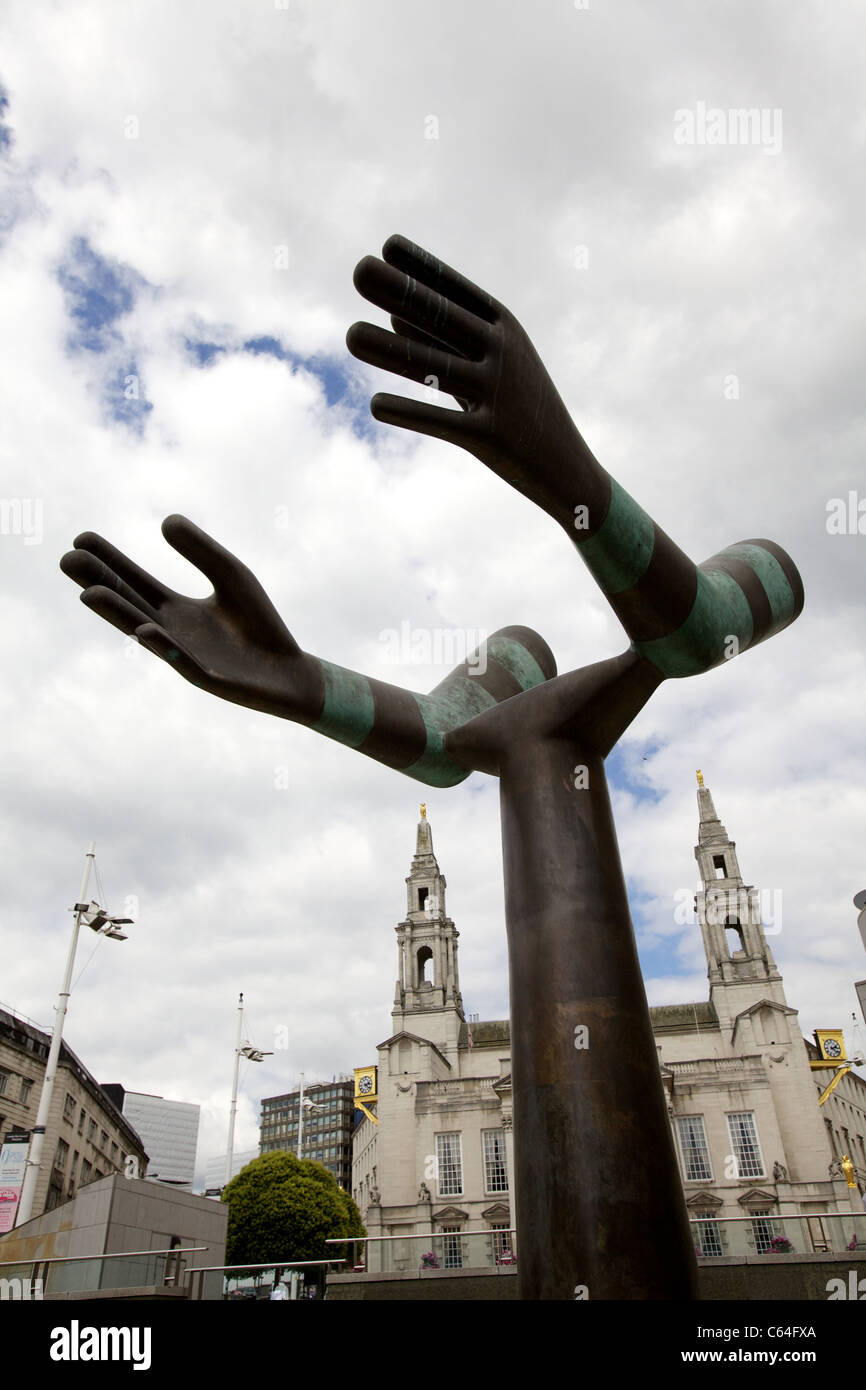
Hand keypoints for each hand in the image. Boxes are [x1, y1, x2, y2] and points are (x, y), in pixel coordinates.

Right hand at [59, 515, 320, 719]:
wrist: (291, 672)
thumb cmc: (261, 626)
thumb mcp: (232, 577)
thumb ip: (202, 550)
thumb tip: (165, 519)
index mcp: (176, 610)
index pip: (134, 582)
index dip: (109, 561)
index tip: (81, 538)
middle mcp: (172, 632)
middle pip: (129, 604)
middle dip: (99, 583)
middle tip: (67, 559)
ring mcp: (186, 656)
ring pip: (145, 634)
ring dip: (119, 615)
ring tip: (89, 594)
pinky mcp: (207, 679)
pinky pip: (182, 662)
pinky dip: (164, 647)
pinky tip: (145, 629)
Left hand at [346, 235, 606, 530]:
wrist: (566, 467)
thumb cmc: (521, 410)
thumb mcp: (488, 368)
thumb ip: (444, 342)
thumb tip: (393, 313)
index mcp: (507, 329)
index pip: (458, 291)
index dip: (422, 267)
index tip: (385, 246)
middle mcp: (505, 354)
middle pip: (444, 318)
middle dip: (400, 292)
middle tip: (359, 270)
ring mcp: (499, 394)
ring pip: (435, 368)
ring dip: (389, 351)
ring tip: (350, 336)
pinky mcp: (490, 438)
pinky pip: (441, 421)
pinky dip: (407, 412)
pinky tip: (375, 405)